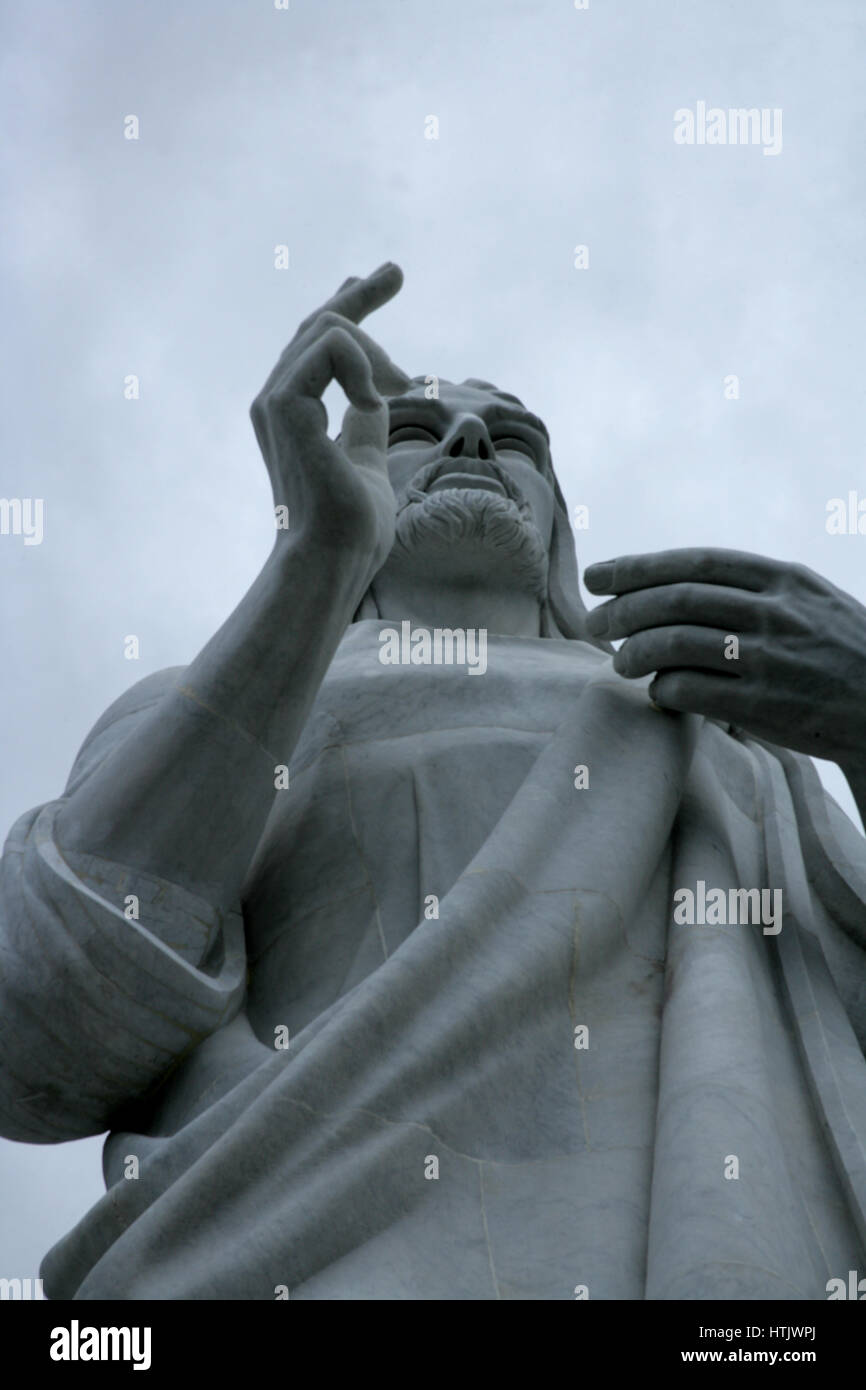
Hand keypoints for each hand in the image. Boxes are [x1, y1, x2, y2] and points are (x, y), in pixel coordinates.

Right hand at [250, 262, 409, 576]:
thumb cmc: (351, 528)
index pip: (317, 344)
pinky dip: (363, 364)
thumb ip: (364, 425)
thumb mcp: (367, 460)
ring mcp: (275, 399)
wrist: (334, 558)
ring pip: (325, 328)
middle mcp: (277, 399)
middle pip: (317, 323)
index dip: (350, 306)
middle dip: (360, 293)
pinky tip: (378, 400)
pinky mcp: (283, 404)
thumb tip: (377, 399)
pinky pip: (328, 345)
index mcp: (294, 412)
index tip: (383, 280)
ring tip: (403, 389)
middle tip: (397, 271)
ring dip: (374, 351)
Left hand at [583, 547, 865, 765]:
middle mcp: (775, 612)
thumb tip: (675, 585)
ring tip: (618, 662)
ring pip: (676, 644)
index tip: (599, 576)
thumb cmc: (843, 653)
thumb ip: (754, 588)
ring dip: (635, 652)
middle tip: (594, 622)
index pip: (694, 563)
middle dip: (623, 610)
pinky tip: (656, 692)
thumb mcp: (811, 601)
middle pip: (676, 600)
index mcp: (784, 579)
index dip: (638, 567)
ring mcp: (770, 659)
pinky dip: (663, 689)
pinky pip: (691, 691)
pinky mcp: (765, 706)